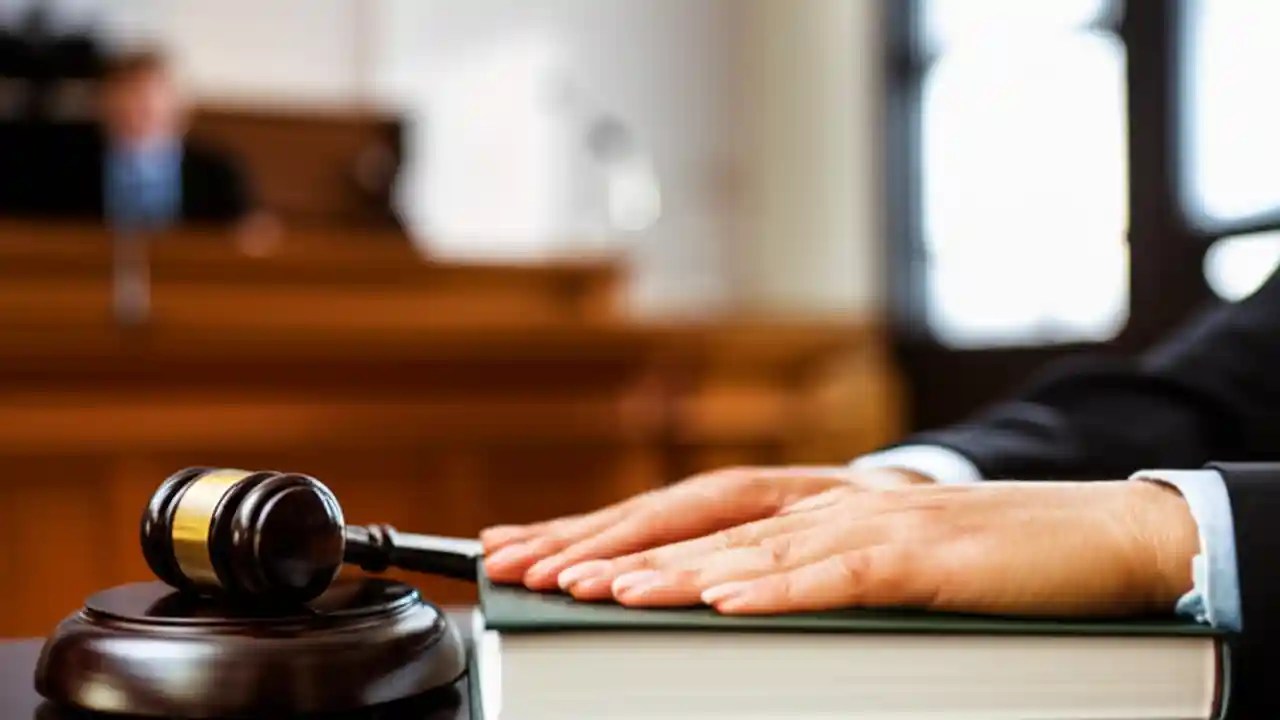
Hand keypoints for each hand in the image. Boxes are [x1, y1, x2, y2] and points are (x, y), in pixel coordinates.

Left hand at [558, 480, 1198, 616]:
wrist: (1098, 534)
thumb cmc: (982, 555)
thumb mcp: (871, 553)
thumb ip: (798, 561)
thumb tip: (714, 587)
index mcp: (809, 498)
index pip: (682, 506)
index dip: (600, 524)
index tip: (526, 545)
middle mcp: (826, 499)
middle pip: (693, 515)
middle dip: (601, 539)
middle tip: (521, 564)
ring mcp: (872, 522)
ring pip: (749, 545)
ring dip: (666, 566)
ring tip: (591, 586)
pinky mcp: (921, 557)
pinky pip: (835, 574)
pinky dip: (774, 588)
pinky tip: (719, 602)